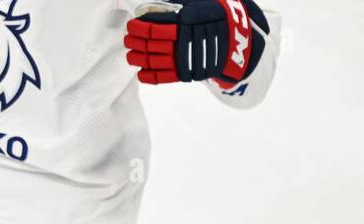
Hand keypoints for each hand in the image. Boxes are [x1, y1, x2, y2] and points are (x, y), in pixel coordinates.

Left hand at [125, 0, 266, 86]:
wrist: (234, 37)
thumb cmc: (210, 16)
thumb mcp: (194, 4)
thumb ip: (172, 6)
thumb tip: (148, 8)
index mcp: (183, 22)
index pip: (152, 27)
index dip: (137, 28)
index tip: (131, 25)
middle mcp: (182, 40)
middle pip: (149, 45)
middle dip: (134, 43)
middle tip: (128, 40)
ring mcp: (184, 58)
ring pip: (153, 61)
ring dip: (137, 59)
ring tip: (131, 55)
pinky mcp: (186, 73)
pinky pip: (163, 77)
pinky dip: (149, 76)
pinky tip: (141, 72)